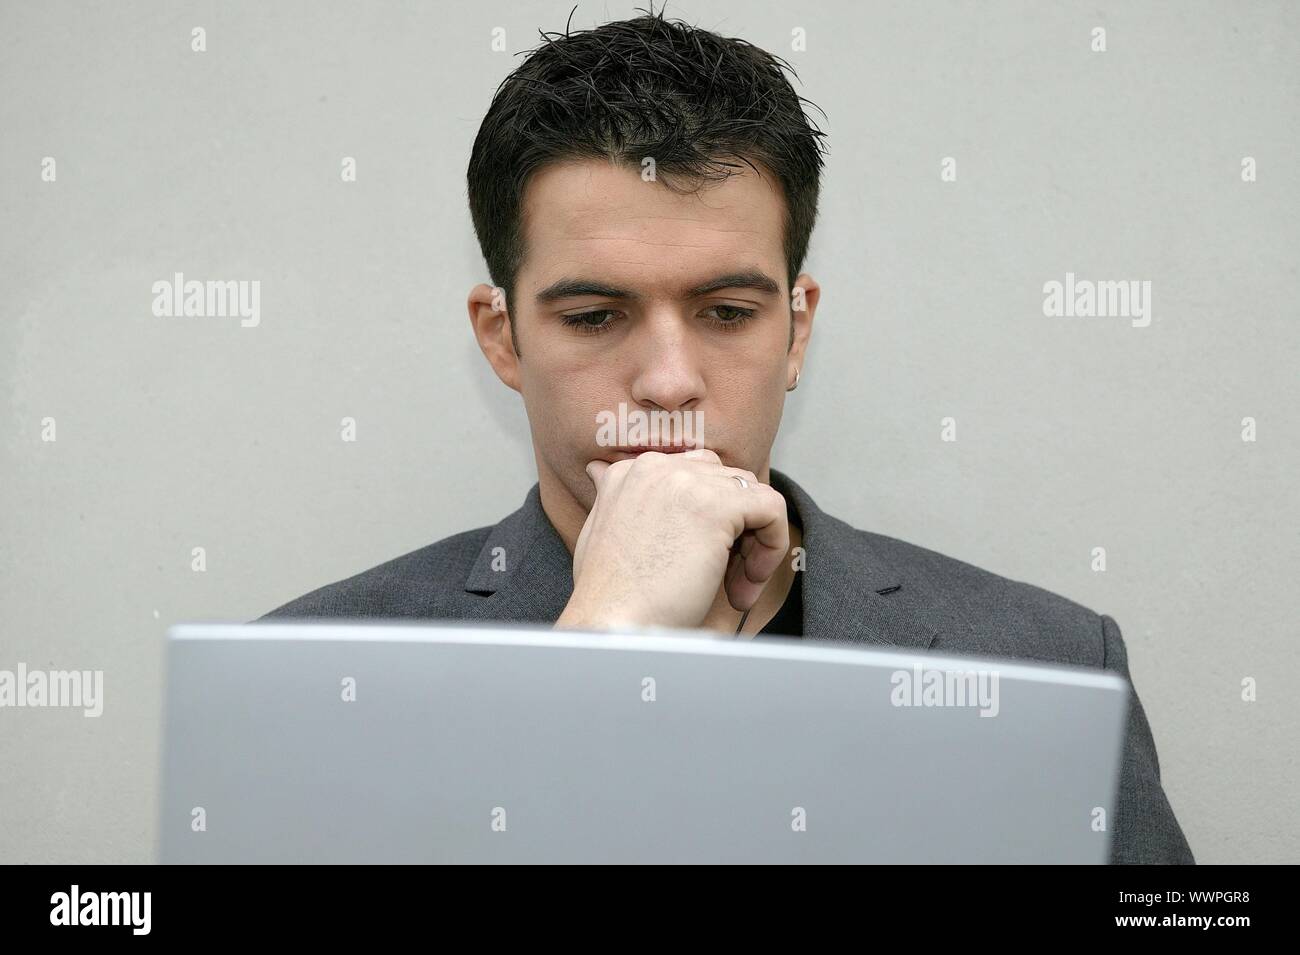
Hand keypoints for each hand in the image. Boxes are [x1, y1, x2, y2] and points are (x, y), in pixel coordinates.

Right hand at [555, 449, 789, 630]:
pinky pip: (772, 509)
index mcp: (631, 471)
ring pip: (752, 495)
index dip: (711, 520)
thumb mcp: (599, 531)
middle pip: (726, 482)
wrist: (612, 627)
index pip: (696, 475)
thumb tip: (600, 470)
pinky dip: (772, 547)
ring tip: (732, 588)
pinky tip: (745, 585)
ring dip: (753, 544)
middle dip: (735, 530)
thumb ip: (612, 497)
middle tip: (723, 579)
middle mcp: (656, 466)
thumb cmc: (609, 597)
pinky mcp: (716, 506)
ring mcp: (685, 482)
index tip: (703, 562)